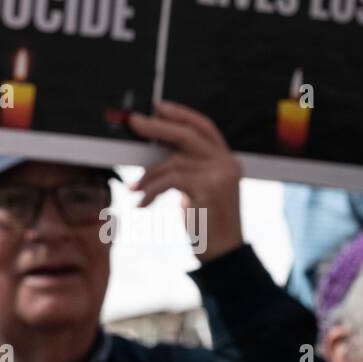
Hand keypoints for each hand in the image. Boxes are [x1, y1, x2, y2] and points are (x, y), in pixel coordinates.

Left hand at [127, 101, 242, 262]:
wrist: (223, 254)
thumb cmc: (206, 221)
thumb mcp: (198, 188)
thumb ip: (186, 165)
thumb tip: (153, 144)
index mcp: (227, 159)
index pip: (205, 127)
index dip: (182, 114)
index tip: (158, 106)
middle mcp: (227, 163)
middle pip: (188, 135)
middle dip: (158, 127)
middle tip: (134, 121)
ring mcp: (220, 175)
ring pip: (172, 163)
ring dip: (148, 177)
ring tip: (135, 190)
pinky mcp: (209, 189)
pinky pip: (169, 180)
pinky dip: (150, 191)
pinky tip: (142, 203)